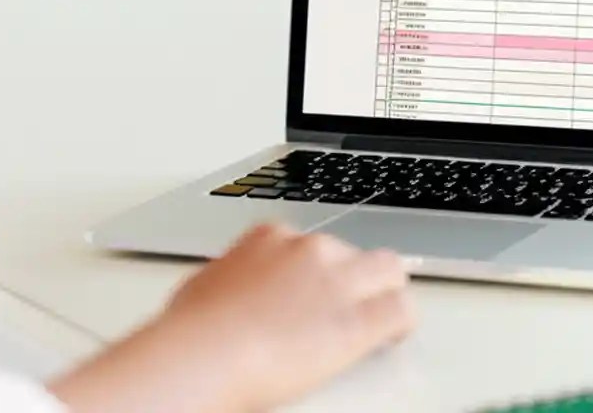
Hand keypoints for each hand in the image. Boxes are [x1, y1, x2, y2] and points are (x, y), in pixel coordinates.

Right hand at [50, 223, 415, 411]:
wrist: (204, 354)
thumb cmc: (192, 331)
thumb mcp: (205, 287)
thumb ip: (232, 281)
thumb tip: (228, 294)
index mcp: (270, 238)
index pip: (310, 244)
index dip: (317, 269)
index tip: (313, 288)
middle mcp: (310, 250)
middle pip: (352, 253)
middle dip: (354, 276)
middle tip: (349, 303)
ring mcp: (338, 281)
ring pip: (388, 271)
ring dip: (384, 292)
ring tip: (379, 316)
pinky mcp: (359, 319)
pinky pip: (400, 311)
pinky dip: (400, 324)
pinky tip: (394, 336)